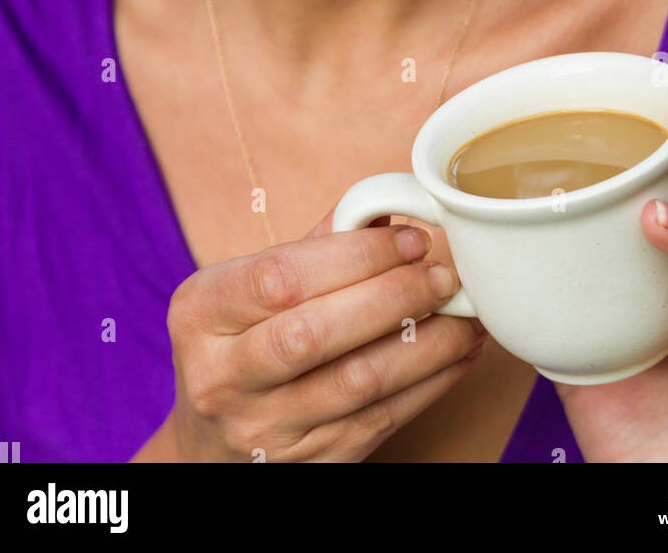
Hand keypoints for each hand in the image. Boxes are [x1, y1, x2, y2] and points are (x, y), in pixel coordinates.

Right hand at [162, 211, 486, 461]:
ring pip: (357, 383)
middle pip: (314, 334)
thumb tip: (393, 204)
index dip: (356, 255)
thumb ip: (315, 245)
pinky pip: (380, 419)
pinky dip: (430, 382)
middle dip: (393, 297)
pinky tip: (456, 352)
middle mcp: (221, 376)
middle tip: (443, 275)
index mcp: (201, 312)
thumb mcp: (249, 287)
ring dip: (427, 345)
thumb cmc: (243, 340)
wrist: (212, 444)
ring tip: (465, 312)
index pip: (281, 276)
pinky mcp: (308, 464)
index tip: (411, 239)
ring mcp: (262, 429)